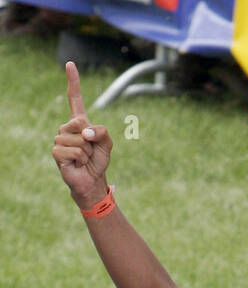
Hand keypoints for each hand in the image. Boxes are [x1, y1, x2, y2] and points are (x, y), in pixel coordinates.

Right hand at [52, 61, 112, 206]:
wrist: (92, 180)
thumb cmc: (98, 161)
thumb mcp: (108, 143)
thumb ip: (102, 132)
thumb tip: (86, 133)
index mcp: (79, 122)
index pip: (74, 98)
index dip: (73, 81)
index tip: (70, 64)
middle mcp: (67, 127)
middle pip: (82, 123)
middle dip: (92, 140)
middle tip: (90, 151)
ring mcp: (60, 139)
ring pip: (80, 139)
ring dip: (87, 152)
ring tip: (83, 158)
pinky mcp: (56, 152)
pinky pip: (75, 150)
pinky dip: (81, 158)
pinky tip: (77, 163)